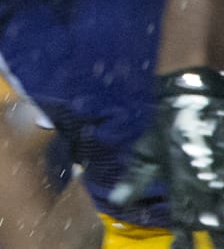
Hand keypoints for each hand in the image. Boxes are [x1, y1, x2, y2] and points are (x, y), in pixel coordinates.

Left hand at [110, 68, 223, 244]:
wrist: (190, 96)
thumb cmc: (165, 126)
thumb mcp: (146, 153)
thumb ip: (134, 180)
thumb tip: (117, 201)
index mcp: (181, 182)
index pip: (183, 220)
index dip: (184, 240)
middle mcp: (204, 183)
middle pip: (214, 220)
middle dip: (216, 238)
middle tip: (215, 247)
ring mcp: (221, 173)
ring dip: (223, 223)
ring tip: (221, 239)